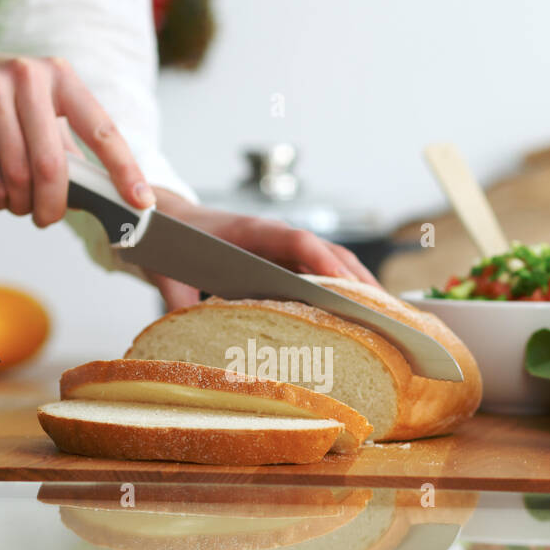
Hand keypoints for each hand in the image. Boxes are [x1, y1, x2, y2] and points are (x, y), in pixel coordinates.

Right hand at [0, 42, 154, 226]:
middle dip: (53, 205)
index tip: (142, 203)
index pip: (103, 131)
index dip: (125, 171)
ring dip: (21, 204)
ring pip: (20, 176)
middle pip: (53, 166)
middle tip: (47, 219)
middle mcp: (29, 78)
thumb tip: (99, 191)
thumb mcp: (34, 104)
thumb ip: (64, 142)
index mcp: (59, 76)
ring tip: (17, 203)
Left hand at [147, 189, 381, 309]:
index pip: (297, 241)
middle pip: (326, 251)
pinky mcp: (283, 257)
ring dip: (356, 282)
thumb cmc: (172, 242)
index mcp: (250, 231)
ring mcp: (282, 246)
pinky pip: (320, 268)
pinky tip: (357, 309)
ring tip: (381, 313)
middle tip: (381, 309)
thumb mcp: (168, 270)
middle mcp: (274, 235)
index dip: (324, 262)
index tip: (346, 286)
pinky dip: (342, 285)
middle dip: (356, 278)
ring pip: (329, 259)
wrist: (171, 221)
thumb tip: (187, 328)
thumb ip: (177, 298)